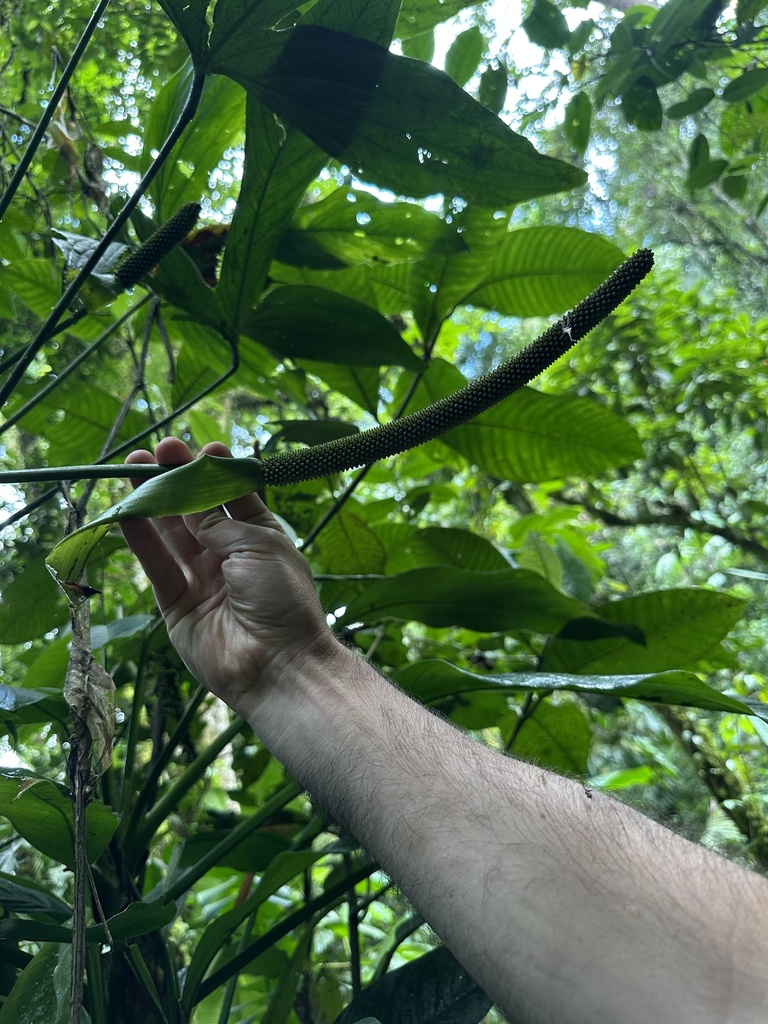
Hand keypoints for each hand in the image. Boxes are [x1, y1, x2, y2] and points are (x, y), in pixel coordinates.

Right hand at [121, 438, 334, 718]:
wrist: (278, 664)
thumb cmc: (281, 598)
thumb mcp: (257, 546)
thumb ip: (219, 522)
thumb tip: (191, 503)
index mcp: (261, 538)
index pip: (234, 496)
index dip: (218, 472)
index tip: (205, 449)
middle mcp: (230, 556)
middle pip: (197, 510)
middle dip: (179, 478)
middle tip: (159, 449)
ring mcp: (202, 580)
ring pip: (172, 533)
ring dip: (153, 501)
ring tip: (132, 466)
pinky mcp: (176, 604)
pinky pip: (156, 565)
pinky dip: (141, 538)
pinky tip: (127, 510)